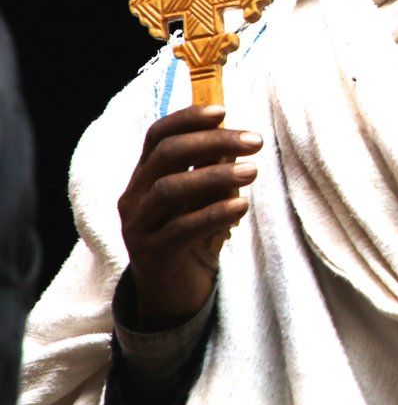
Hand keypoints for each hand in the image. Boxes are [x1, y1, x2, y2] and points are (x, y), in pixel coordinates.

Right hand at [117, 104, 262, 329]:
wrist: (174, 294)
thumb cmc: (192, 235)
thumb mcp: (204, 197)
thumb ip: (212, 169)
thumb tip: (238, 139)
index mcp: (145, 175)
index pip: (158, 135)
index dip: (188, 117)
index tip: (223, 111)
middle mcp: (135, 196)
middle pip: (167, 154)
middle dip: (213, 141)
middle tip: (255, 141)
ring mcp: (138, 226)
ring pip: (170, 188)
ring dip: (216, 175)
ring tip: (254, 170)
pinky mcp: (151, 255)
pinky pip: (181, 228)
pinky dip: (214, 213)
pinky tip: (241, 205)